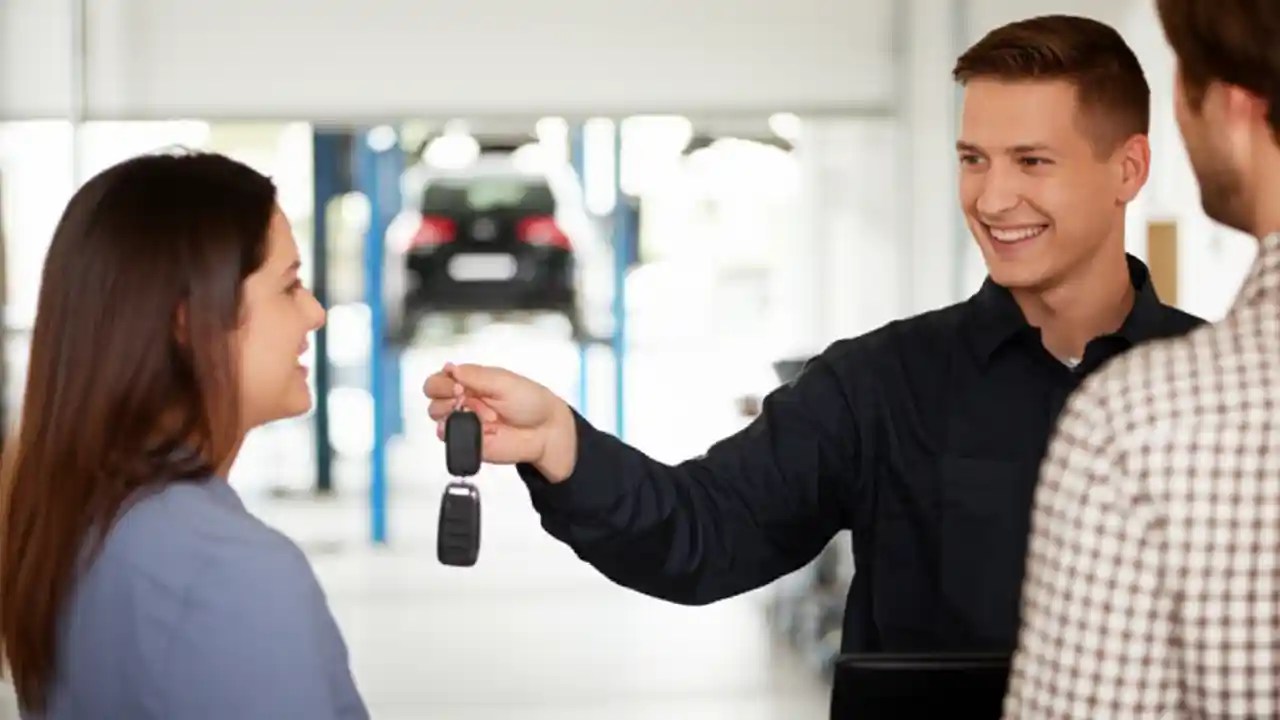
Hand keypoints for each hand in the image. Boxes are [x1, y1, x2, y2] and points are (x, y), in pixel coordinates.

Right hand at [423, 363, 577, 481]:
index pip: (440, 378)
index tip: (458, 384)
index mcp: (470, 382)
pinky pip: (450, 439)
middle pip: (433, 396)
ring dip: (452, 413)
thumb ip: (475, 375)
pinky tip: (473, 429)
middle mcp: (463, 401)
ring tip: (480, 416)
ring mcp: (464, 423)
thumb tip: (450, 368)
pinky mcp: (468, 443)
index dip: (442, 381)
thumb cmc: (530, 402)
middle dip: (444, 395)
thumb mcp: (503, 381)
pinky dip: (455, 433)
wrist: (546, 432)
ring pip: (437, 417)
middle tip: (464, 397)